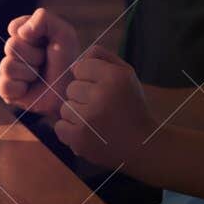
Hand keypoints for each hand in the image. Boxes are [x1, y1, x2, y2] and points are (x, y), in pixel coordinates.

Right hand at [0, 7, 79, 119]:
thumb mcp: (64, 34)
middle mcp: (14, 51)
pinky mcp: (6, 90)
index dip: (32, 36)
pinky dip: (21, 88)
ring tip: (39, 77)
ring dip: (29, 73)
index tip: (46, 44)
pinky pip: (5, 85)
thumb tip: (20, 31)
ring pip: (8, 66)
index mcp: (26, 36)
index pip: (15, 27)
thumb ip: (44, 19)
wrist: (71, 93)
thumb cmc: (68, 63)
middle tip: (45, 63)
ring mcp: (9, 70)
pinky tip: (29, 89)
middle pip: (12, 46)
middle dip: (34, 56)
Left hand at [54, 44, 156, 168]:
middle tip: (102, 108)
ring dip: (77, 115)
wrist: (143, 145)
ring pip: (65, 108)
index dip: (90, 78)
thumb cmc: (131, 107)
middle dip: (83, 97)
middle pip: (71, 88)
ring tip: (97, 122)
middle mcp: (101, 95)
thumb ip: (102, 58)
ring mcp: (88, 118)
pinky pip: (60, 127)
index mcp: (114, 76)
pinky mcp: (79, 138)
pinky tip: (89, 133)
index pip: (81, 66)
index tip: (103, 89)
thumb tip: (75, 61)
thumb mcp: (126, 75)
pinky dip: (71, 131)